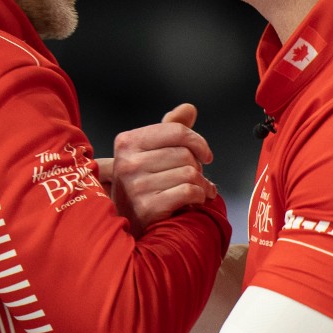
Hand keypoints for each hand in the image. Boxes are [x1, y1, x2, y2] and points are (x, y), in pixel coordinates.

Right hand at [104, 103, 216, 235]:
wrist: (127, 224)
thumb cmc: (143, 185)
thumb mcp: (150, 154)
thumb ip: (170, 130)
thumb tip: (188, 108)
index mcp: (127, 142)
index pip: (175, 131)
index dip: (198, 141)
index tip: (205, 155)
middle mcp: (127, 162)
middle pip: (185, 154)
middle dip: (197, 167)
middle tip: (195, 178)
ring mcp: (135, 186)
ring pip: (189, 173)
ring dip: (201, 184)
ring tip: (197, 190)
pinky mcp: (147, 208)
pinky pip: (188, 191)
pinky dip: (199, 196)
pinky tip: (195, 201)